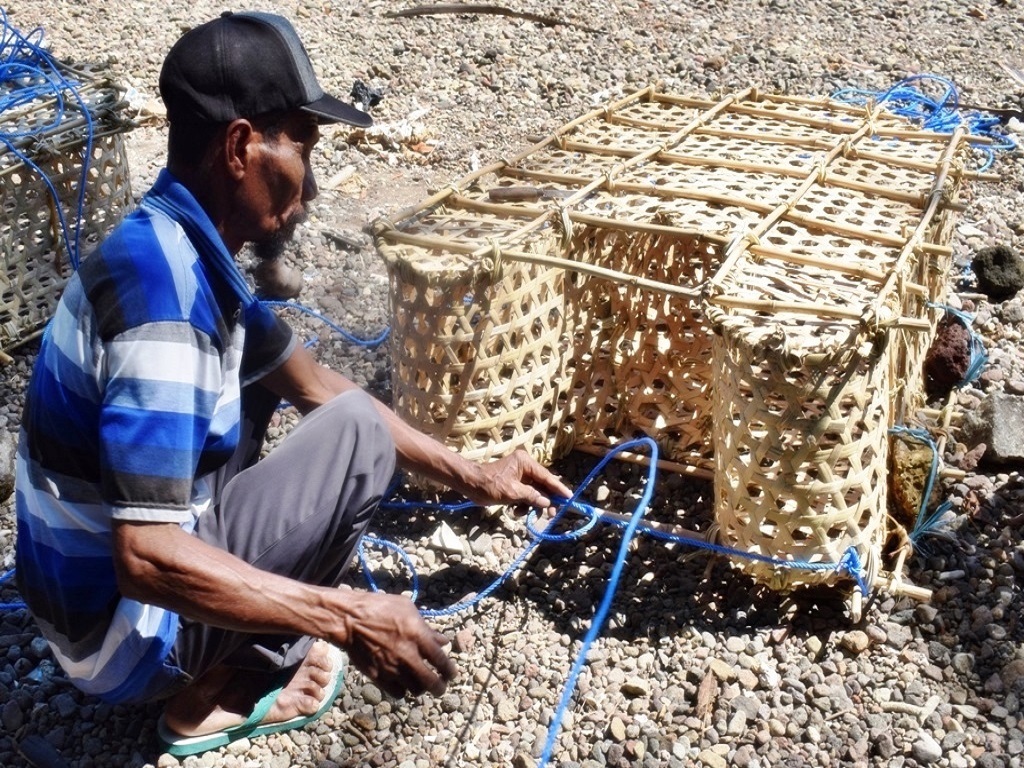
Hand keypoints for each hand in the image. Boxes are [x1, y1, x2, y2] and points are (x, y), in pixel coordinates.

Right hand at [339, 591, 455, 697]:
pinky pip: (397, 692)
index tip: (451, 674)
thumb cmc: (380, 607)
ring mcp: (392, 668)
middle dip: (439, 688)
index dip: (449, 671)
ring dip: (421, 688)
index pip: (441, 660)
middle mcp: (408, 656)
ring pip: (415, 690)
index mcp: (418, 636)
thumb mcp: (407, 609)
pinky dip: (403, 690)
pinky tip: (402, 683)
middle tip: (440, 687)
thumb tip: (442, 640)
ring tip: (421, 683)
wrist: (349, 619)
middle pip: (431, 682)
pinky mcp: (378, 677)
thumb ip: (427, 627)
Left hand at [461, 449, 572, 508]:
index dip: (558, 488)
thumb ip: (532, 497)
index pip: (547, 477)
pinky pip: (525, 496)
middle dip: (546, 500)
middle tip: (551, 514)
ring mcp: (520, 476)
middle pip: (542, 486)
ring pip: (534, 493)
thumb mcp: (512, 492)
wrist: (470, 485)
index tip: (569, 497)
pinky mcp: (514, 485)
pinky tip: (516, 512)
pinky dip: (524, 505)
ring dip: (533, 505)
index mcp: (525, 463)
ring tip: (528, 515)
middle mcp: (525, 467)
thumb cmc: (489, 485)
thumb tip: (547, 502)